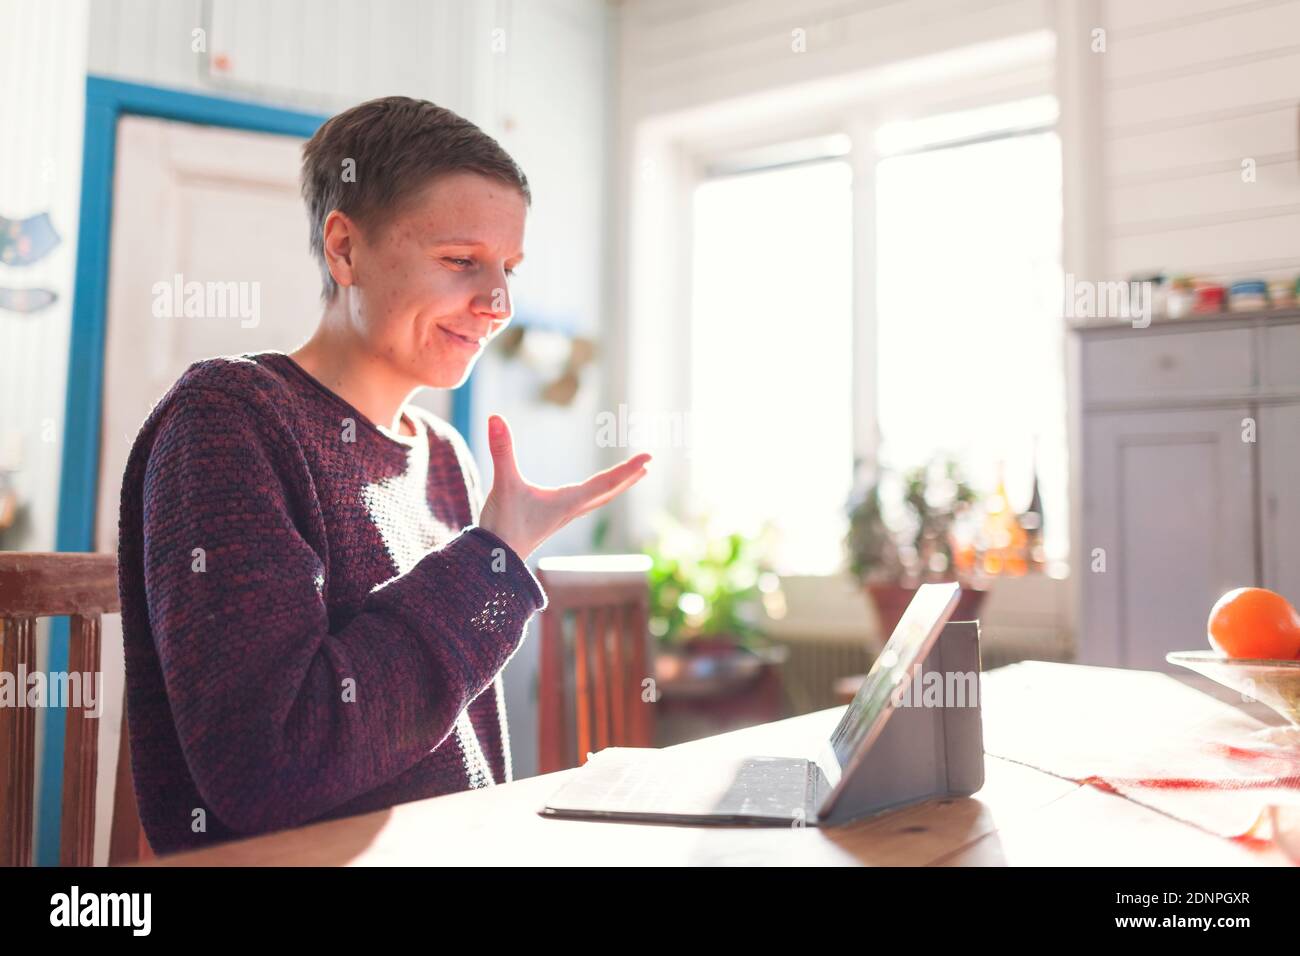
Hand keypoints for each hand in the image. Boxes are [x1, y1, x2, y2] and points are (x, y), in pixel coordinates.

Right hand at [477, 414, 650, 561]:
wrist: (494, 562)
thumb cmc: (502, 526)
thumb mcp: (503, 484)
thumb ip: (501, 451)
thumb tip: (495, 418)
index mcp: (569, 501)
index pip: (607, 482)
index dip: (628, 468)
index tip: (649, 457)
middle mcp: (571, 509)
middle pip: (609, 492)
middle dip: (628, 477)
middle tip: (647, 463)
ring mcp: (563, 516)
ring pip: (598, 499)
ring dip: (616, 486)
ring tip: (631, 476)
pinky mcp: (552, 520)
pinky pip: (584, 503)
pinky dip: (597, 494)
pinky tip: (591, 493)